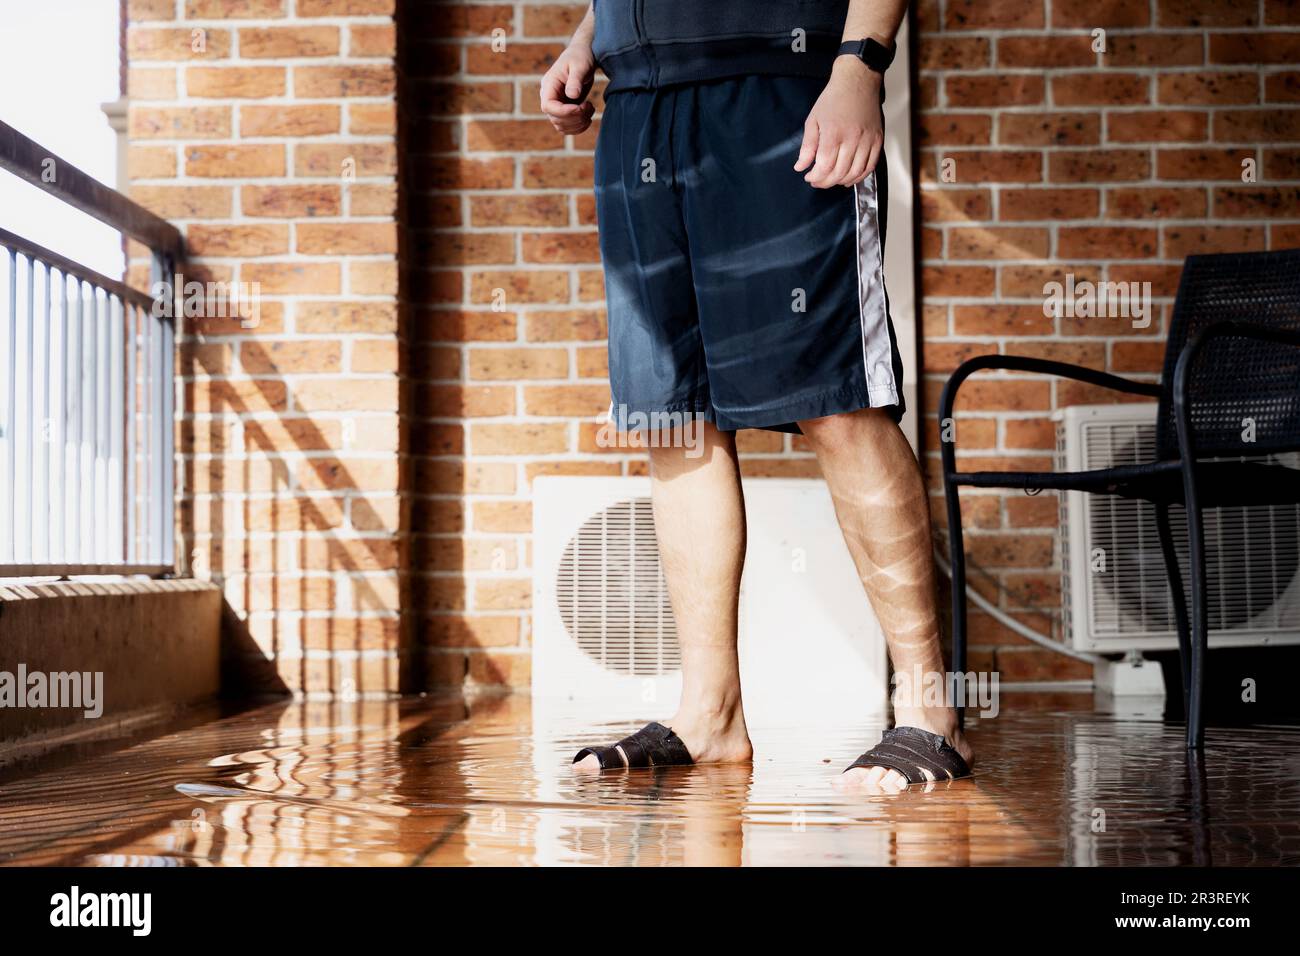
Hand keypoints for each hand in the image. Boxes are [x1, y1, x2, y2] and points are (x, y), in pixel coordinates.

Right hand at [540, 43, 596, 134]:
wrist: (583, 56)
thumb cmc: (580, 57)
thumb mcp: (580, 66)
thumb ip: (575, 80)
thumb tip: (572, 95)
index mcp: (549, 85)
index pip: (548, 106)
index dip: (564, 112)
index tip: (580, 107)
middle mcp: (549, 96)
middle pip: (555, 118)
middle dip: (575, 118)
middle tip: (590, 106)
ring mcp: (556, 105)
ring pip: (561, 126)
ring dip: (578, 124)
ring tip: (590, 110)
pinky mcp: (565, 110)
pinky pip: (567, 126)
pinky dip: (579, 127)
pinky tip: (589, 117)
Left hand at [794, 58, 883, 188]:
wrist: (857, 81)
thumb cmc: (834, 99)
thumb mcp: (813, 120)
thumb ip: (807, 146)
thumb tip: (800, 167)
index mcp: (833, 133)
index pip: (824, 166)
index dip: (815, 177)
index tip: (809, 177)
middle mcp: (852, 139)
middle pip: (839, 173)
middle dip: (825, 182)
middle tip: (818, 181)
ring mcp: (867, 140)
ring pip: (855, 173)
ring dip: (841, 181)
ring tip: (832, 179)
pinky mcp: (877, 140)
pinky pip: (870, 166)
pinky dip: (859, 176)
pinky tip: (849, 177)